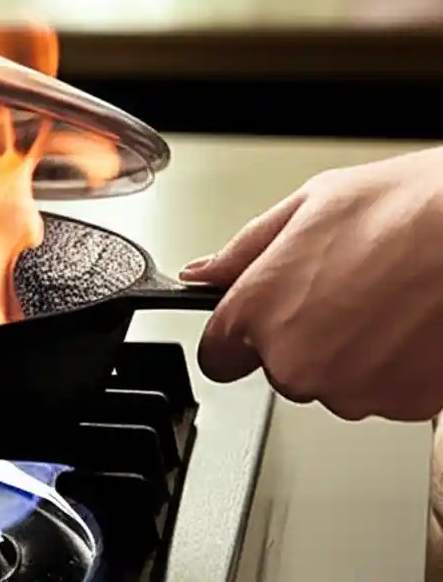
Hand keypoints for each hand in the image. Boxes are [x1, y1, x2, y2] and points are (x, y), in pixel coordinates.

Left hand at [179, 146, 442, 420]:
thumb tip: (202, 273)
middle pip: (279, 368)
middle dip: (302, 336)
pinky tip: (409, 323)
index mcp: (260, 311)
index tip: (254, 323)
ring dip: (350, 353)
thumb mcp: (309, 205)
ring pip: (332, 382)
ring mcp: (350, 389)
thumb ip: (244, 251)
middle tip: (344, 289)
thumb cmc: (409, 209)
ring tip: (385, 300)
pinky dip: (393, 367)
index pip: (217, 355)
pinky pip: (380, 393)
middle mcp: (296, 361)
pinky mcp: (401, 405)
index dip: (236, 336)